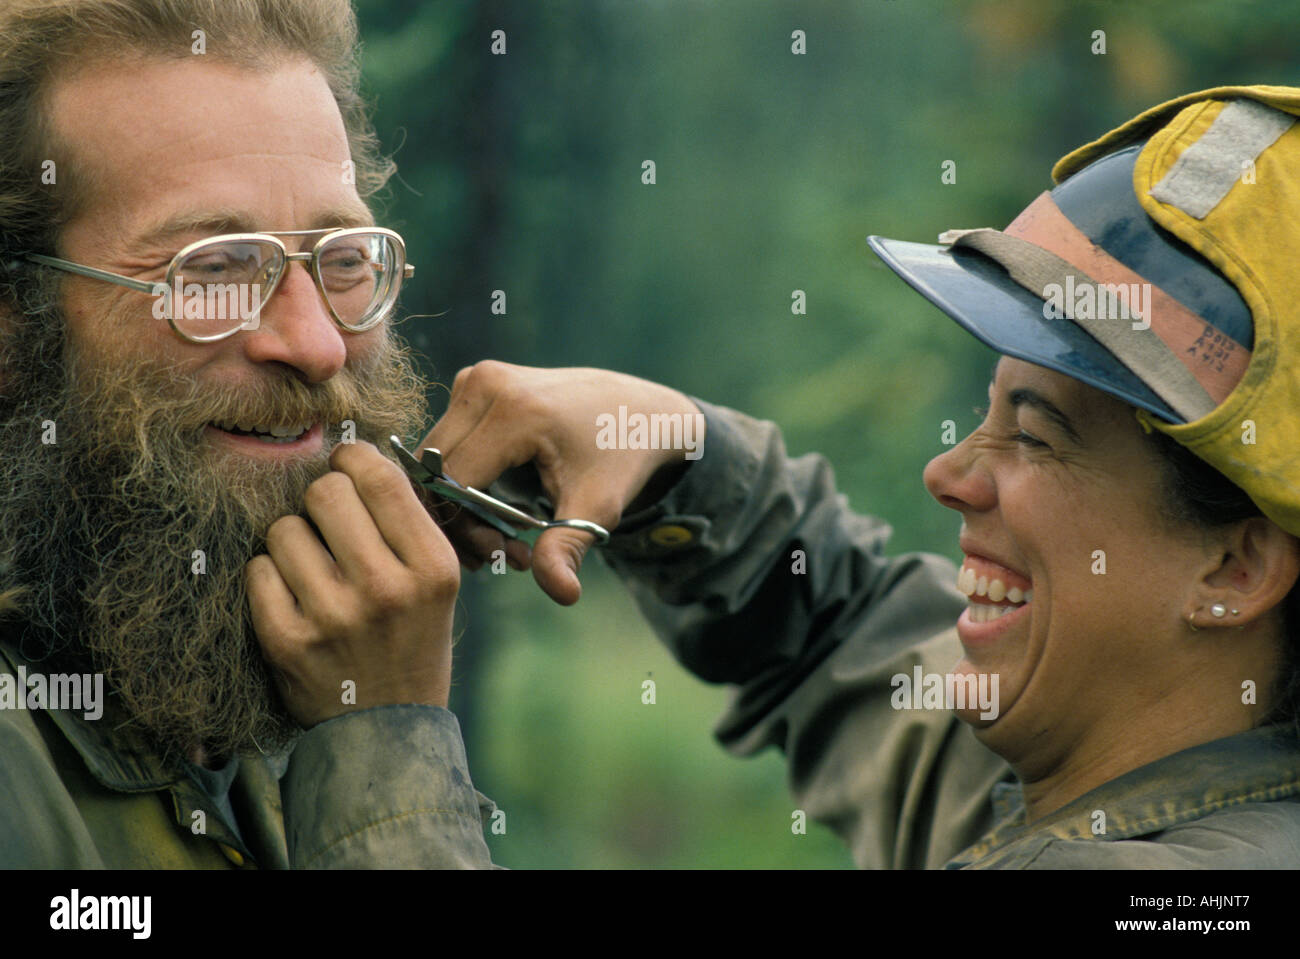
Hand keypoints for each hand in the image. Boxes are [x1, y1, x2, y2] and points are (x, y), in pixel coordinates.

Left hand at [246, 440, 459, 724]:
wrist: (388, 728)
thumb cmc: (412, 638)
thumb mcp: (436, 581)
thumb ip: (405, 521)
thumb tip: (356, 455)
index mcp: (432, 568)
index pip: (380, 478)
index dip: (354, 458)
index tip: (346, 464)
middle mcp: (386, 589)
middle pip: (325, 493)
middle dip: (322, 498)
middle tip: (329, 520)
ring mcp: (333, 617)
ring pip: (284, 529)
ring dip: (294, 540)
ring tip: (314, 568)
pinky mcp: (287, 641)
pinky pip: (258, 570)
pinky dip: (271, 577)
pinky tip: (294, 597)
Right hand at [423, 361, 702, 604]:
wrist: (635, 409)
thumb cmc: (619, 457)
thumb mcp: (598, 507)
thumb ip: (567, 549)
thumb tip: (562, 595)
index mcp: (514, 410)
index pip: (452, 483)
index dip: (469, 530)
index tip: (507, 555)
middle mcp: (484, 383)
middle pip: (435, 471)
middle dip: (461, 523)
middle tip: (505, 553)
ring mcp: (475, 378)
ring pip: (433, 460)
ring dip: (458, 505)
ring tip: (507, 535)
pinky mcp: (472, 382)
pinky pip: (445, 444)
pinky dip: (460, 480)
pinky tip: (498, 507)